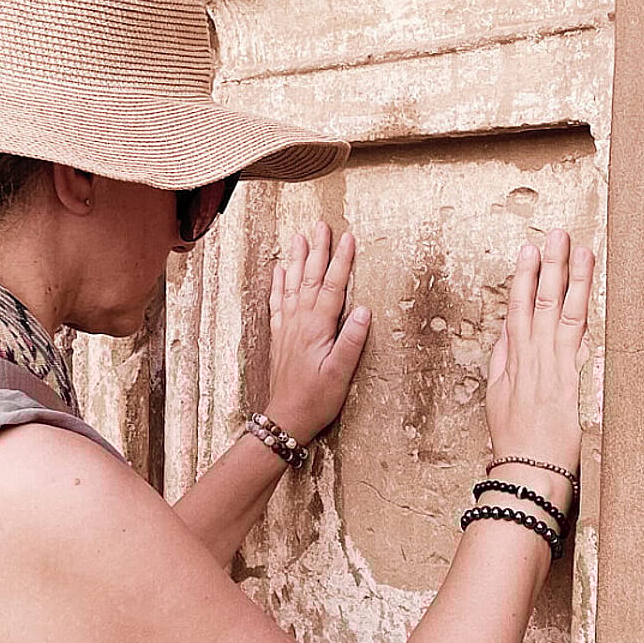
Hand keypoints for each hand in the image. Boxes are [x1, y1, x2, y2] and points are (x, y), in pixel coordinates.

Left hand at [265, 221, 370, 441]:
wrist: (286, 417)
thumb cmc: (317, 399)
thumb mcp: (341, 373)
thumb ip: (352, 341)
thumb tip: (365, 309)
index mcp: (317, 328)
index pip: (332, 287)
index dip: (341, 261)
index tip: (348, 237)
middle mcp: (299, 322)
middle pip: (309, 278)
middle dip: (317, 250)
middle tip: (321, 225)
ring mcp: (287, 328)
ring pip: (291, 285)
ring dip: (296, 260)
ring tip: (298, 237)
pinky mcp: (280, 337)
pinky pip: (277, 302)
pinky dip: (278, 284)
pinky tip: (278, 270)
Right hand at [486, 229, 593, 474]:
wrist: (527, 469)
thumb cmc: (515, 443)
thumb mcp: (498, 399)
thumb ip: (503, 363)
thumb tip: (507, 336)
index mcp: (511, 362)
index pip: (516, 310)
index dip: (521, 278)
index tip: (527, 252)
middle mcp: (528, 356)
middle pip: (535, 300)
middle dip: (545, 265)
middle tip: (553, 234)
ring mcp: (549, 362)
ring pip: (557, 308)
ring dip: (566, 274)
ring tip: (574, 245)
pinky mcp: (568, 373)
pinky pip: (575, 329)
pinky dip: (580, 301)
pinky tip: (587, 282)